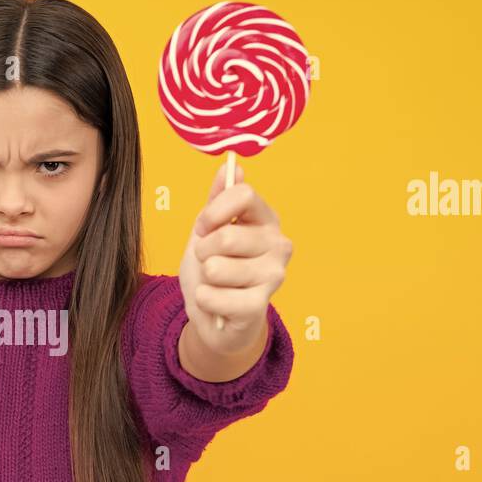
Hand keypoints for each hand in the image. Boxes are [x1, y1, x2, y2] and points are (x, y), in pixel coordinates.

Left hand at [178, 161, 292, 354]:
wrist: (212, 315)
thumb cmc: (213, 268)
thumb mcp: (207, 230)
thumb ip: (217, 199)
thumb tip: (230, 165)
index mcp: (266, 219)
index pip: (244, 195)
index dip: (213, 212)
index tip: (203, 227)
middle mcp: (278, 244)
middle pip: (226, 235)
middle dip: (203, 251)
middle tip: (208, 261)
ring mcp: (274, 275)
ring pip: (217, 268)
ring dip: (203, 277)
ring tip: (214, 283)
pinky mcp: (260, 305)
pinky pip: (213, 297)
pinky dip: (203, 300)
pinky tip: (215, 303)